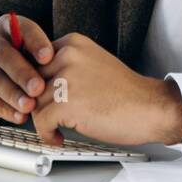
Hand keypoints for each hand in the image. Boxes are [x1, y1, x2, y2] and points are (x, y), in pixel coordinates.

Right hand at [0, 13, 55, 123]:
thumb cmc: (16, 61)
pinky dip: (3, 108)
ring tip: (29, 106)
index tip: (49, 57)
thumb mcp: (29, 52)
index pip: (23, 29)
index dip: (36, 42)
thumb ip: (42, 58)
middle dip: (23, 73)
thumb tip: (65, 72)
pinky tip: (18, 116)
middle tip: (38, 88)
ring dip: (13, 94)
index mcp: (8, 26)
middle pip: (5, 55)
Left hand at [29, 32, 181, 147]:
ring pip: (34, 103)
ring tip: (57, 129)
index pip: (34, 61)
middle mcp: (67, 56)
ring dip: (43, 122)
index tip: (41, 98)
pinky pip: (41, 121)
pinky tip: (60, 137)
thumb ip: (65, 67)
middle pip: (30, 82)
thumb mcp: (92, 64)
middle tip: (48, 117)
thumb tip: (34, 84)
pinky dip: (47, 134)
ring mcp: (66, 79)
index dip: (35, 84)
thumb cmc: (125, 93)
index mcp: (73, 44)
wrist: (151, 108)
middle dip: (37, 103)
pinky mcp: (67, 103)